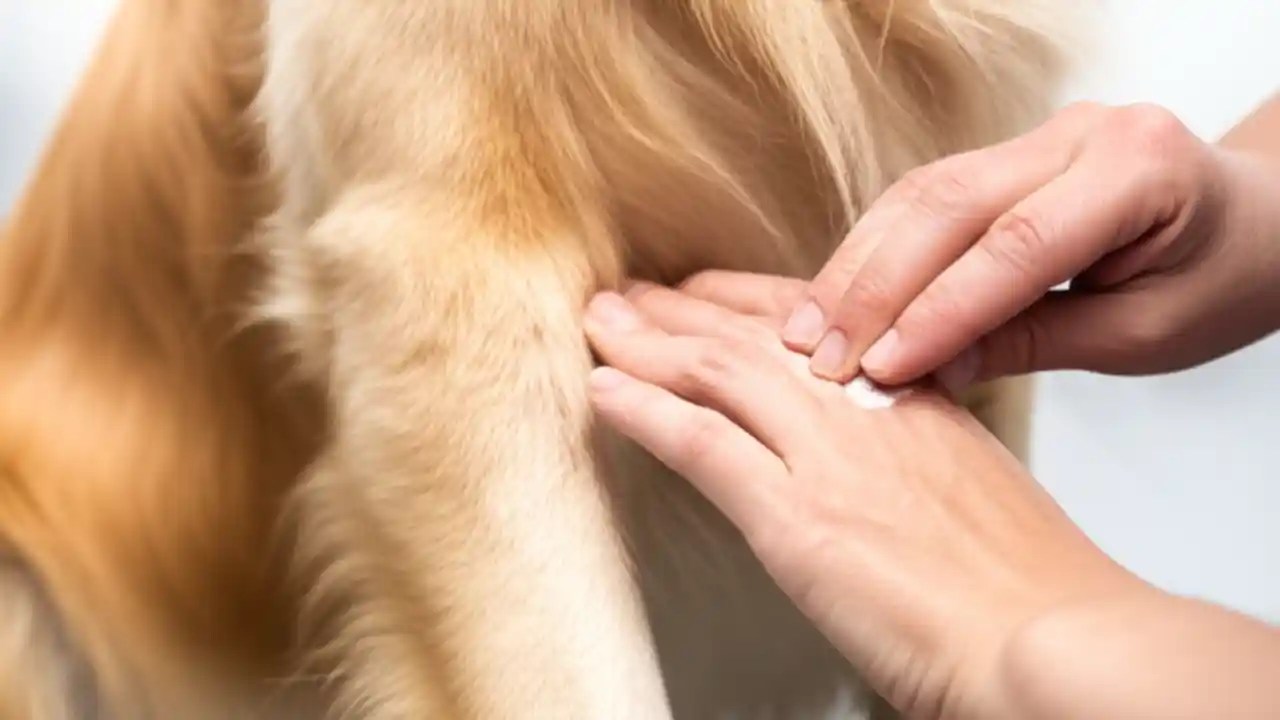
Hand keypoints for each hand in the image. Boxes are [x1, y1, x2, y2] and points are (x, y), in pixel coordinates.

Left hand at [583, 282, 1146, 717]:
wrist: (1053, 643)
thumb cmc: (1032, 589)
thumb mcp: (979, 491)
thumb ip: (920, 454)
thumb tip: (878, 464)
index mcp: (917, 396)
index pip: (815, 322)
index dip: (743, 299)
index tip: (703, 289)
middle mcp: (868, 408)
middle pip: (753, 334)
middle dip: (680, 307)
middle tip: (627, 292)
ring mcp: (830, 458)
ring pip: (717, 373)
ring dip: (644, 343)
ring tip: (598, 323)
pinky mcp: (798, 518)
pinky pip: (702, 444)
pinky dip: (645, 412)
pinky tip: (606, 393)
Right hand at [778, 102, 1279, 386]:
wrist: (1254, 225)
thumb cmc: (1218, 281)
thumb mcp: (1140, 333)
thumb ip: (1031, 340)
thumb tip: (924, 369)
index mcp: (1138, 169)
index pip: (1018, 244)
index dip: (940, 310)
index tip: (879, 369)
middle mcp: (1079, 133)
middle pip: (948, 205)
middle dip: (874, 287)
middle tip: (816, 357)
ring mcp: (1037, 135)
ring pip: (920, 194)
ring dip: (856, 266)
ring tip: (805, 331)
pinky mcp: (1005, 156)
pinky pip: (924, 197)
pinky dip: (875, 250)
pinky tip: (836, 296)